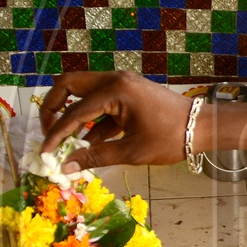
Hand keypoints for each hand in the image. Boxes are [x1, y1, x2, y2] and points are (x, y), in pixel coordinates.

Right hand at [39, 71, 194, 171]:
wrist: (201, 127)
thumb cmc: (171, 138)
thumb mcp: (131, 152)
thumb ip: (95, 157)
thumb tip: (66, 167)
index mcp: (115, 90)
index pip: (74, 112)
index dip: (56, 134)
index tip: (45, 152)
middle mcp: (115, 79)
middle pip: (69, 85)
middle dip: (54, 108)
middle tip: (49, 133)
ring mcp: (121, 84)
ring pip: (83, 93)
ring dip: (72, 114)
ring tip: (66, 143)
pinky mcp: (127, 93)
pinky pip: (100, 103)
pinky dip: (91, 120)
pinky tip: (88, 143)